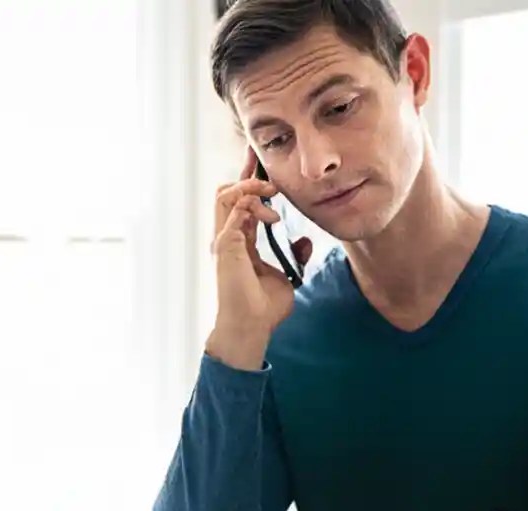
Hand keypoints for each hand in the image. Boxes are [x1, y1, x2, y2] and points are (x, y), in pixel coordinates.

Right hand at [206, 148, 312, 370]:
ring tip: (273, 192)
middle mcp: (227, 236)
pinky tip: (274, 217)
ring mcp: (223, 239)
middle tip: (270, 171)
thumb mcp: (288, 275)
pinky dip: (254, 204)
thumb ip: (295, 255)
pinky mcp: (225, 244)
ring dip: (250, 187)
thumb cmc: (264, 308)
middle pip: (227, 190)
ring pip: (225, 193)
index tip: (265, 165)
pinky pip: (234, 209)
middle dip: (247, 174)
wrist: (252, 327)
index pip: (240, 202)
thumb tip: (304, 240)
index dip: (251, 182)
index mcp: (239, 241)